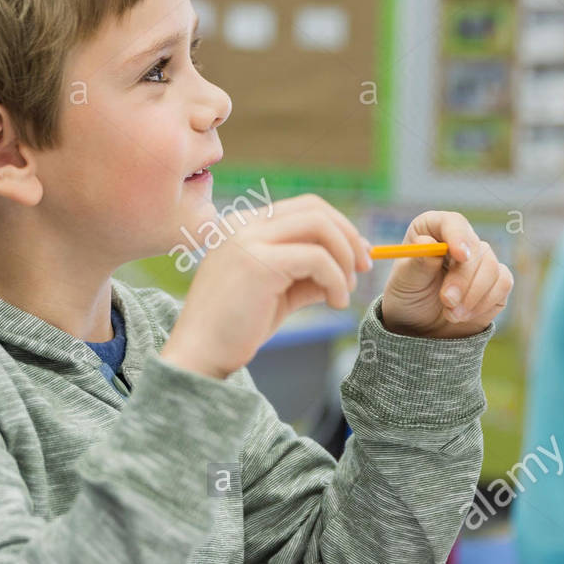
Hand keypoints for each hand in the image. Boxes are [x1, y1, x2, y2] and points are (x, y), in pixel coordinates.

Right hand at [160, 194, 371, 379]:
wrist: (199, 355)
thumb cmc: (235, 329)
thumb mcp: (279, 295)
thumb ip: (308, 276)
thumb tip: (349, 269)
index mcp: (244, 226)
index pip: (303, 208)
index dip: (338, 228)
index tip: (359, 255)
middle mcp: (244, 224)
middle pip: (315, 208)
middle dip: (348, 236)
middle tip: (365, 267)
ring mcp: (249, 239)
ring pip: (319, 226)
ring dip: (345, 257)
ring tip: (345, 292)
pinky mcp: (259, 262)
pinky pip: (317, 258)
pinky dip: (336, 279)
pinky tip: (335, 302)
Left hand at [379, 211, 512, 338]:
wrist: (421, 325)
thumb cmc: (409, 296)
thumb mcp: (406, 281)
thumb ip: (418, 263)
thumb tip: (427, 243)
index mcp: (433, 230)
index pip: (453, 223)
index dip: (458, 236)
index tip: (460, 256)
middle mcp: (461, 240)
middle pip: (476, 248)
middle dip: (463, 279)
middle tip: (448, 301)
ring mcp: (481, 259)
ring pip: (492, 268)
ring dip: (472, 296)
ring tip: (450, 314)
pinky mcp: (497, 280)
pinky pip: (502, 284)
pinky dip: (484, 304)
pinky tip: (465, 315)